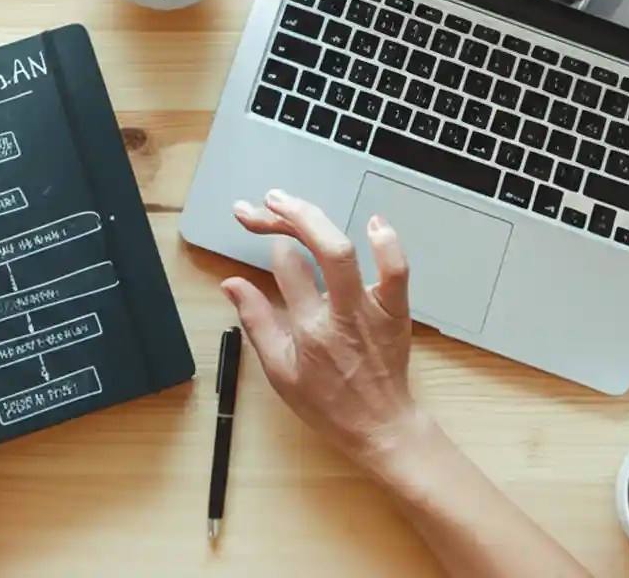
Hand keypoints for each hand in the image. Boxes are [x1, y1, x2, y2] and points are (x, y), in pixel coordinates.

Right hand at [220, 189, 428, 468]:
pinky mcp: (396, 310)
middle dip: (290, 217)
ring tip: (293, 203)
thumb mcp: (279, 371)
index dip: (273, 246)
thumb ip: (256, 322)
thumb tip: (231, 283)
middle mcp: (342, 313)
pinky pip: (397, 272)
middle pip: (322, 248)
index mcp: (310, 330)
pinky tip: (374, 221)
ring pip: (352, 253)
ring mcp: (373, 309)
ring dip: (322, 221)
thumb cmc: (327, 402)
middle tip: (265, 203)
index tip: (266, 240)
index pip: (287, 270)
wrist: (380, 425)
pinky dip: (388, 244)